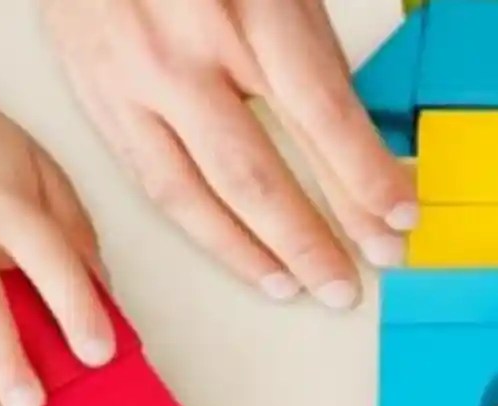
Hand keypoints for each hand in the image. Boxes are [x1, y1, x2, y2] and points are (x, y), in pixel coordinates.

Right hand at [42, 0, 416, 309]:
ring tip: (300, 287)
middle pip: (256, 173)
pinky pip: (155, 184)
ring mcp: (132, 79)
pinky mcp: (97, 100)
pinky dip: (205, 233)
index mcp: (251, 9)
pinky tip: (243, 258)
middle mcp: (185, 49)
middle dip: (311, 241)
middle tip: (350, 285)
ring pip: (198, 194)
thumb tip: (364, 161)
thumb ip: (319, 68)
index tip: (400, 220)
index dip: (365, 178)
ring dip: (255, 254)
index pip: (321, 115)